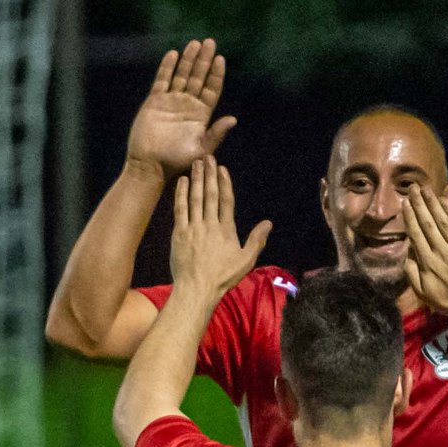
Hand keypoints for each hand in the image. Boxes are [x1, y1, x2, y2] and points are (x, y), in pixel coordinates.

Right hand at [128, 40, 236, 179]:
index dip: (216, 74)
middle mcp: (188, 104)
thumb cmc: (177, 161)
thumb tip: (233, 119)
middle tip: (210, 42)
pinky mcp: (155, 101)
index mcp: (201, 114)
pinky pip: (162, 80)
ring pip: (182, 75)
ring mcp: (171, 101)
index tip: (220, 59)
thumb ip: (216, 134)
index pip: (212, 88)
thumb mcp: (201, 149)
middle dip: (204, 60)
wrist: (150, 165)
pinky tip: (173, 54)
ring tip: (194, 43)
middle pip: (198, 77)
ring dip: (188, 60)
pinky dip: (167, 67)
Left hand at [170, 157, 270, 301]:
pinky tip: (181, 181)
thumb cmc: (222, 277)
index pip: (226, 201)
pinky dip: (181, 194)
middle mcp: (210, 224)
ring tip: (196, 164)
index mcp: (226, 230)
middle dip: (209, 174)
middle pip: (210, 195)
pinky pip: (180, 209)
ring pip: (195, 198)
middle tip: (207, 157)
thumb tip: (268, 223)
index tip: (222, 169)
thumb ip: (257, 240)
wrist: (197, 288)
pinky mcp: (179, 233)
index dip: (224, 183)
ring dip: (195, 179)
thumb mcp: (246, 260)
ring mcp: (193, 227)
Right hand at [402, 188, 447, 322]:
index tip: (404, 203)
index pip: (416, 234)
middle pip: (427, 223)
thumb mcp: (422, 292)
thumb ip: (411, 272)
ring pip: (443, 221)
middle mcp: (441, 252)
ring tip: (425, 189)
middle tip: (412, 188)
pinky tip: (444, 201)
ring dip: (433, 203)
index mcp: (428, 263)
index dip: (409, 217)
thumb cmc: (447, 301)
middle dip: (419, 204)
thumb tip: (406, 252)